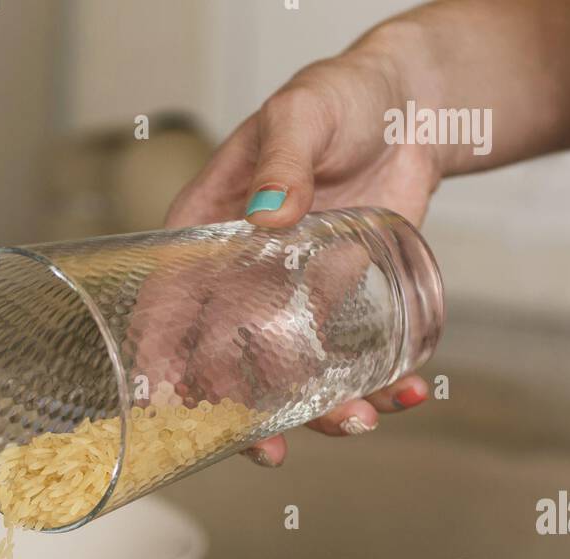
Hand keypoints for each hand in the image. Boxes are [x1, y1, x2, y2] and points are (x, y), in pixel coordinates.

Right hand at [166, 39, 439, 457]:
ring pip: (287, 378)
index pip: (167, 308)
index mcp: (207, 235)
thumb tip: (268, 214)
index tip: (169, 408)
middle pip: (222, 365)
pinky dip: (378, 386)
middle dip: (244, 415)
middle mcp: (239, 282)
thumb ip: (283, 162)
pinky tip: (406, 393)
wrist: (409, 108)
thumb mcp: (302, 114)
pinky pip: (348, 362)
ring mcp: (289, 303)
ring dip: (317, 413)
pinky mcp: (341, 310)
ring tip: (359, 421)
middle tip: (272, 448)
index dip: (160, 363)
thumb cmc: (338, 99)